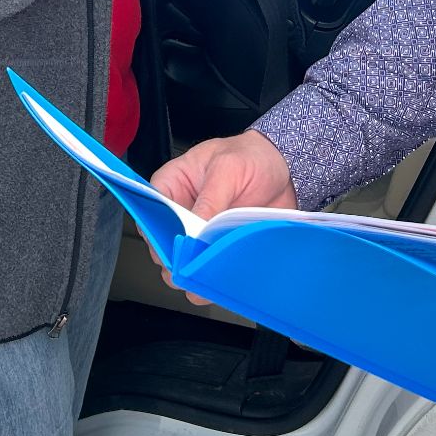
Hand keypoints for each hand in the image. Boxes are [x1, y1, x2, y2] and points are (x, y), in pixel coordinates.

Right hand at [149, 131, 296, 303]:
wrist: (284, 166)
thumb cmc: (250, 155)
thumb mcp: (228, 168)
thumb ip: (211, 199)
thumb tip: (195, 230)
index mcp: (173, 185)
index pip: (151, 214)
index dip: (157, 235)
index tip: (173, 249)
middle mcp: (182, 213)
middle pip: (165, 245)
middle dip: (177, 260)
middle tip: (192, 268)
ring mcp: (201, 233)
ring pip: (186, 262)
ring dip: (195, 273)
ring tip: (209, 278)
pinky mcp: (220, 247)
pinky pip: (211, 269)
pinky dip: (216, 278)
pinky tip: (224, 280)